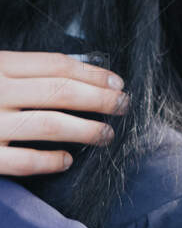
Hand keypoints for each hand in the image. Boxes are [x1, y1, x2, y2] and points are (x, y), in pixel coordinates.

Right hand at [0, 51, 126, 175]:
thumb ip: (26, 72)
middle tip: (123, 106)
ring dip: (86, 130)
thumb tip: (83, 73)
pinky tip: (67, 161)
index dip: (93, 74)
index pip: (57, 65)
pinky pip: (23, 161)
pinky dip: (50, 161)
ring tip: (106, 135)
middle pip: (61, 92)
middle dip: (101, 99)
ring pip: (50, 125)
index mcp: (0, 66)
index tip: (117, 83)